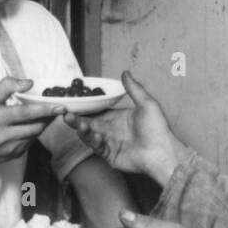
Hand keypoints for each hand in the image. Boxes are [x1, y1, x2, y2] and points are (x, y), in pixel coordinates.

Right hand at [0, 77, 62, 166]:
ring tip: (48, 114)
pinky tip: (34, 125)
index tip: (61, 106)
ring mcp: (9, 148)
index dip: (45, 109)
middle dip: (49, 117)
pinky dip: (35, 133)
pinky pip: (31, 142)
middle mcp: (3, 135)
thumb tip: (30, 83)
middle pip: (35, 126)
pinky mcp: (14, 155)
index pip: (26, 113)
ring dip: (44, 124)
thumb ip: (7, 86)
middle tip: (60, 108)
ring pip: (35, 135)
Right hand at [65, 71, 183, 184]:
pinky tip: (89, 133)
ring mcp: (110, 143)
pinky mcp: (110, 155)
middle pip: (89, 123)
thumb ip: (134, 89)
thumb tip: (125, 72)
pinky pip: (97, 146)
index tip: (72, 102)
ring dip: (81, 128)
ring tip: (73, 121)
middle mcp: (112, 130)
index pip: (98, 111)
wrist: (163, 152)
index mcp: (118, 118)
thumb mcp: (147, 104)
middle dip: (76, 119)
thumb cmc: (158, 128)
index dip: (85, 108)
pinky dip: (92, 140)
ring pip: (90, 135)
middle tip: (65, 114)